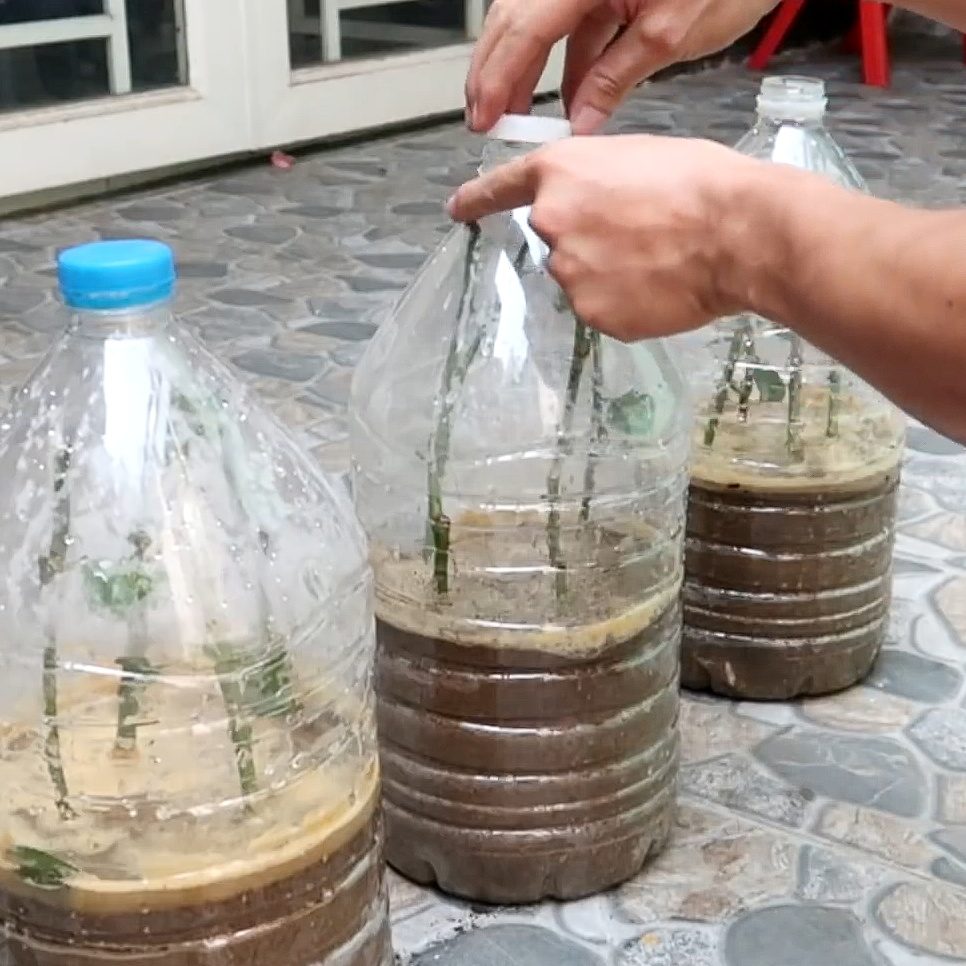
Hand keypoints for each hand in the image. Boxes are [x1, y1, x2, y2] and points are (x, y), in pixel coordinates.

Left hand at [447, 135, 769, 341]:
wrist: (736, 232)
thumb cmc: (699, 183)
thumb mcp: (637, 157)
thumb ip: (597, 182)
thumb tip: (595, 208)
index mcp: (560, 173)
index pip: (502, 187)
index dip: (477, 199)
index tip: (457, 211)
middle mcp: (551, 224)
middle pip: (555, 239)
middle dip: (589, 239)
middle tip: (639, 235)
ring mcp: (569, 274)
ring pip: (579, 277)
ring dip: (608, 274)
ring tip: (657, 261)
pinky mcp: (593, 313)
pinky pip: (601, 309)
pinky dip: (624, 303)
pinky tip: (657, 288)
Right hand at [466, 0, 779, 134]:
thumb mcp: (668, 34)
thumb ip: (614, 78)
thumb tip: (580, 119)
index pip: (522, 29)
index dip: (498, 78)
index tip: (485, 117)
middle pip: (515, 21)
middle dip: (498, 73)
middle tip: (488, 120)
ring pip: (536, 22)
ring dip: (527, 69)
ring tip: (522, 115)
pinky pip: (572, 22)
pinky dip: (566, 58)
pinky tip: (568, 95)